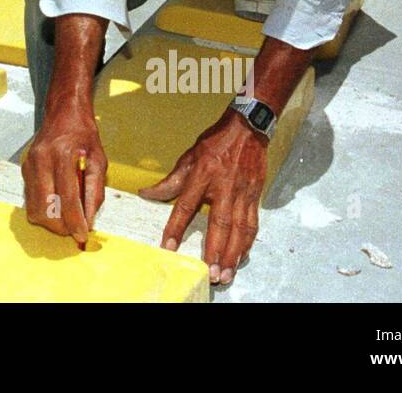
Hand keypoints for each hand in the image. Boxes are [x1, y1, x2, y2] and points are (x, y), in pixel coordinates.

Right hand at [21, 97, 107, 246]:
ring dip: (50, 221)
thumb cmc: (84, 136)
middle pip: (45, 207)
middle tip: (74, 229)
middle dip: (60, 226)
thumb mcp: (99, 160)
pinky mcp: (24, 169)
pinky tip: (56, 204)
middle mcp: (42, 159)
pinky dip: (43, 209)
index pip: (67, 197)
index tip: (82, 236)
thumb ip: (94, 191)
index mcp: (63, 155)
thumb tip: (89, 220)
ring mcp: (29, 164)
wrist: (63, 113)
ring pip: (34, 208)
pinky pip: (30, 199)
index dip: (74, 221)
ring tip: (66, 219)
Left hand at [138, 107, 266, 284]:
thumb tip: (147, 194)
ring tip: (227, 273)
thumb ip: (170, 181)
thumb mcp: (189, 157)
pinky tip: (241, 256)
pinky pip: (252, 224)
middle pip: (219, 223)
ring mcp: (242, 192)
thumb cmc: (215, 143)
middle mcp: (223, 186)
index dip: (176, 227)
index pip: (185, 206)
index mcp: (202, 175)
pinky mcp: (255, 196)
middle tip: (212, 273)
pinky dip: (247, 243)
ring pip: (239, 229)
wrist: (247, 129)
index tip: (169, 247)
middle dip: (215, 251)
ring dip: (233, 253)